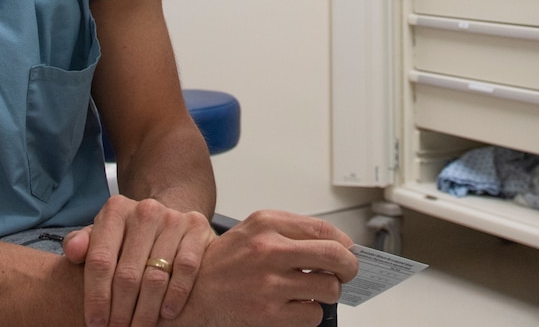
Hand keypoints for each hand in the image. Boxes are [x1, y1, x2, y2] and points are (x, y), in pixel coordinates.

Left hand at [62, 195, 215, 326]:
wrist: (165, 219)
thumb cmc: (126, 237)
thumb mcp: (100, 237)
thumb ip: (80, 243)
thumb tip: (74, 252)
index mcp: (115, 211)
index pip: (100, 261)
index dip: (96, 297)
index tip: (95, 323)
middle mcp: (145, 210)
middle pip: (127, 274)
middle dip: (120, 311)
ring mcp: (173, 218)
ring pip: (156, 276)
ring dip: (145, 310)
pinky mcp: (197, 228)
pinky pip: (186, 268)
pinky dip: (176, 295)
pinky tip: (166, 313)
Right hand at [173, 210, 357, 326]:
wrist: (190, 292)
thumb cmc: (223, 263)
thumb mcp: (253, 230)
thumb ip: (290, 232)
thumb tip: (335, 244)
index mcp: (267, 224)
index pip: (324, 230)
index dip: (344, 243)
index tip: (348, 250)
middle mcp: (269, 250)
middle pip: (334, 256)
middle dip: (349, 267)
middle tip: (347, 273)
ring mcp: (269, 283)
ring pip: (328, 288)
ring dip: (328, 292)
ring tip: (314, 291)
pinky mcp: (268, 314)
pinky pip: (312, 314)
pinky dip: (311, 313)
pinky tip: (297, 307)